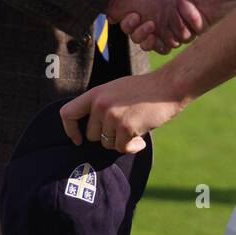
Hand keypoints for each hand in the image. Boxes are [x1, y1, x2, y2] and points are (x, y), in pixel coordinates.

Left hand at [60, 71, 184, 153]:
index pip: (67, 113)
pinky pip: (122, 148)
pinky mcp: (126, 126)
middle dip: (107, 137)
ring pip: (107, 144)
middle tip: (124, 128)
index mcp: (95, 94)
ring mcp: (112, 115)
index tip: (78, 139)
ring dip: (121, 142)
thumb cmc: (143, 90)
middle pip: (92, 135)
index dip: (70, 130)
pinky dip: (132, 147)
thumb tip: (90, 132)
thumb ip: (101, 105)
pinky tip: (141, 136)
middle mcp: (100, 104)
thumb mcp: (115, 90)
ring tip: (135, 128)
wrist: (168, 86)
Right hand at [118, 0, 214, 51]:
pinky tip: (155, 38)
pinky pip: (159, 49)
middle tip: (136, 17)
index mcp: (147, 5)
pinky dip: (155, 45)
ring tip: (150, 26)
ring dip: (142, 37)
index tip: (115, 14)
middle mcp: (152, 20)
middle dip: (130, 27)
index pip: (125, 15)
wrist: (211, 0)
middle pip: (131, 31)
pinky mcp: (173, 41)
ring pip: (143, 43)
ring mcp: (162, 33)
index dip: (118, 17)